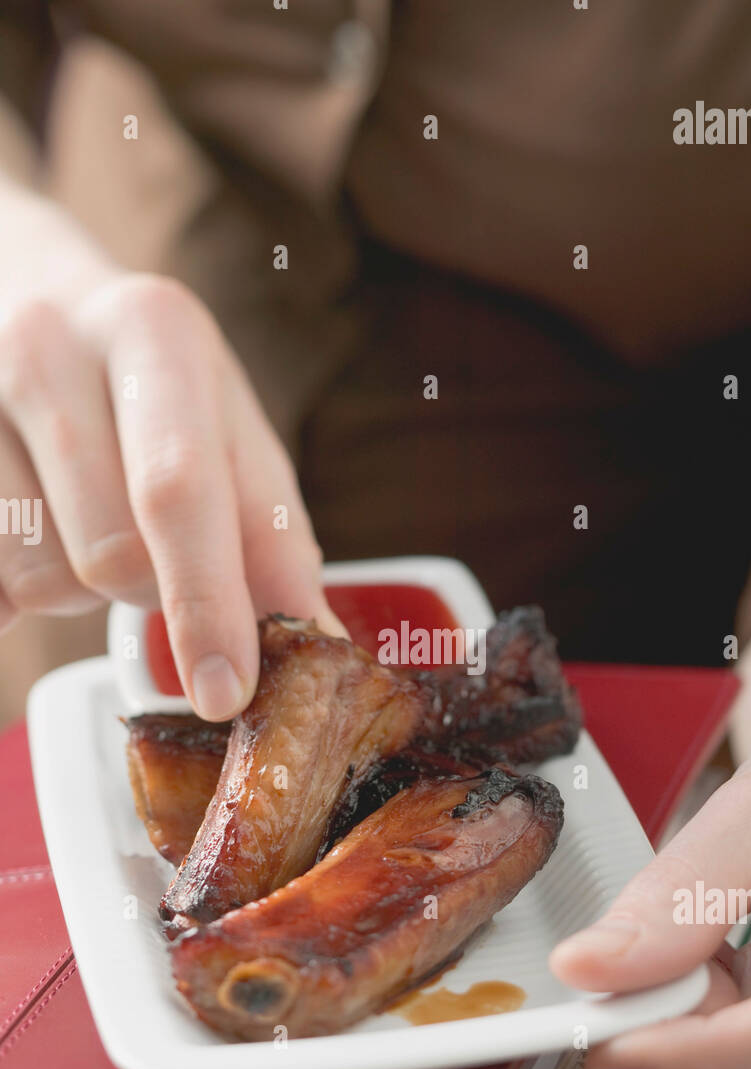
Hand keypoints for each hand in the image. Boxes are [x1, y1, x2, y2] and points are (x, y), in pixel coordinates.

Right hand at [0, 271, 344, 718]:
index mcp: (152, 332)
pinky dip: (13, 590)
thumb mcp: (227, 429)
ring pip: (38, 578)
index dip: (205, 603)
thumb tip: (315, 643)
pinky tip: (26, 528)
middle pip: (109, 553)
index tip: (224, 692)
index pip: (177, 491)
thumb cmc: (146, 384)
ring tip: (81, 520)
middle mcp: (49, 346)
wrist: (19, 289)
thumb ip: (270, 534)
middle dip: (147, 590)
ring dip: (77, 588)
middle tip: (149, 554)